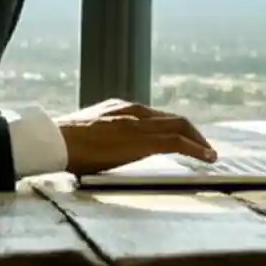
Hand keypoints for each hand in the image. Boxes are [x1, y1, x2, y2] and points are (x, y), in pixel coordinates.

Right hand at [57, 99, 217, 174]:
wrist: (55, 141)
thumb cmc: (66, 142)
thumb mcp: (92, 131)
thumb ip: (108, 133)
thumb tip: (113, 146)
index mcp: (122, 108)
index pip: (158, 116)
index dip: (176, 128)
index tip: (186, 139)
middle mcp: (134, 111)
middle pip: (174, 119)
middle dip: (193, 133)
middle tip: (205, 148)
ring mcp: (139, 124)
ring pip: (180, 126)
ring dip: (199, 140)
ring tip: (210, 154)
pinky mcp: (141, 139)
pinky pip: (176, 141)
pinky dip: (196, 148)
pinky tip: (207, 157)